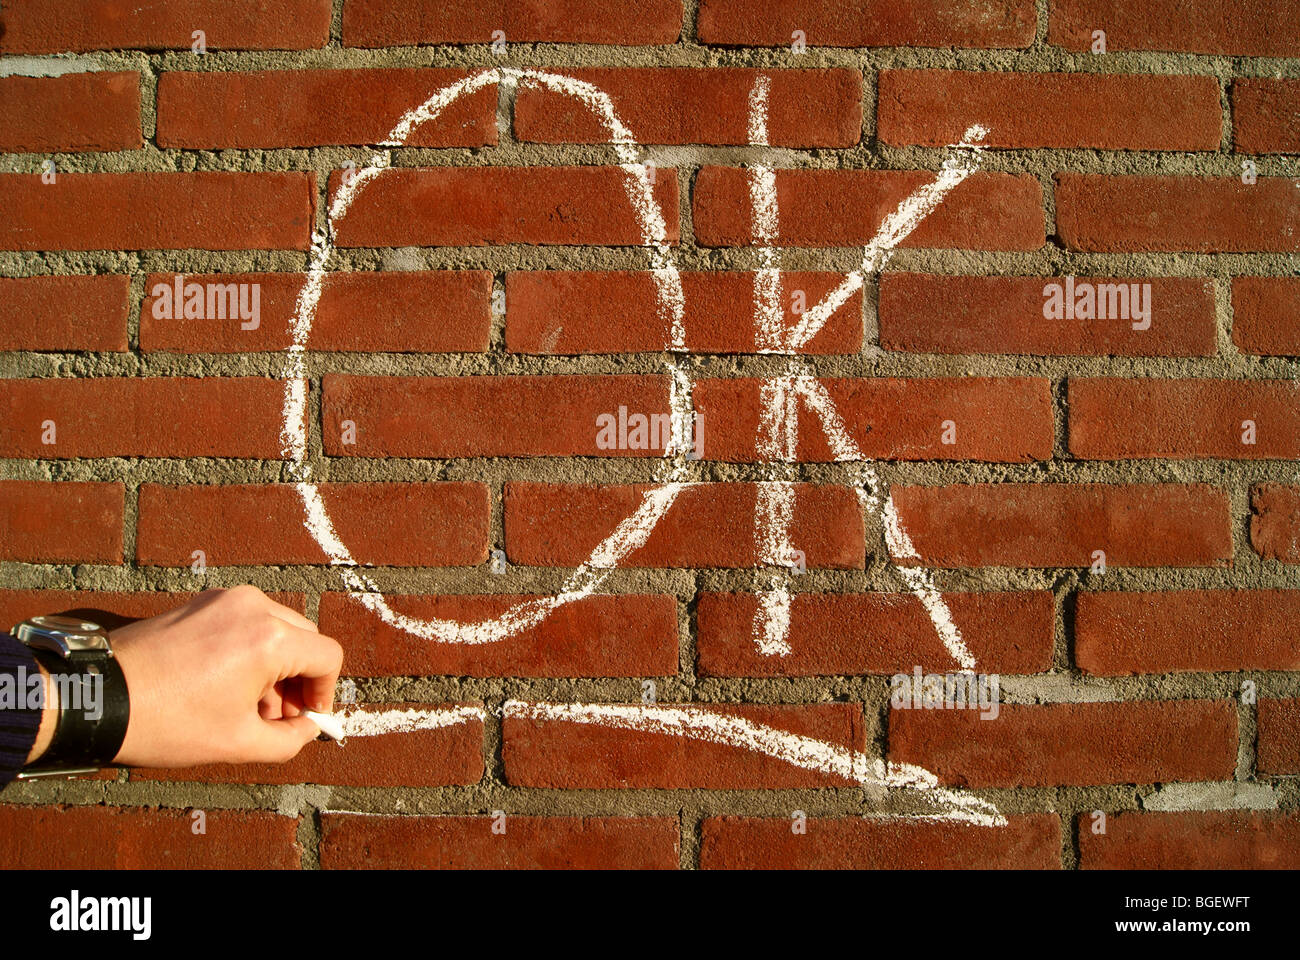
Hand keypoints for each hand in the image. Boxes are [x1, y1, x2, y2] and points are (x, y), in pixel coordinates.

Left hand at [108, 586, 343, 767]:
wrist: (98, 695)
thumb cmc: (167, 721)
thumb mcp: (238, 743)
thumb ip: (290, 739)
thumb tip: (308, 728)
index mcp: (270, 638)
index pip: (328, 657)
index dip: (325, 693)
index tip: (307, 718)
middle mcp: (253, 607)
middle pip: (305, 639)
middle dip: (300, 680)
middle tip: (279, 717)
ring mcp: (225, 599)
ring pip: (276, 629)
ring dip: (275, 666)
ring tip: (248, 706)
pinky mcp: (201, 603)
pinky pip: (246, 622)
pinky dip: (249, 651)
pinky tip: (225, 685)